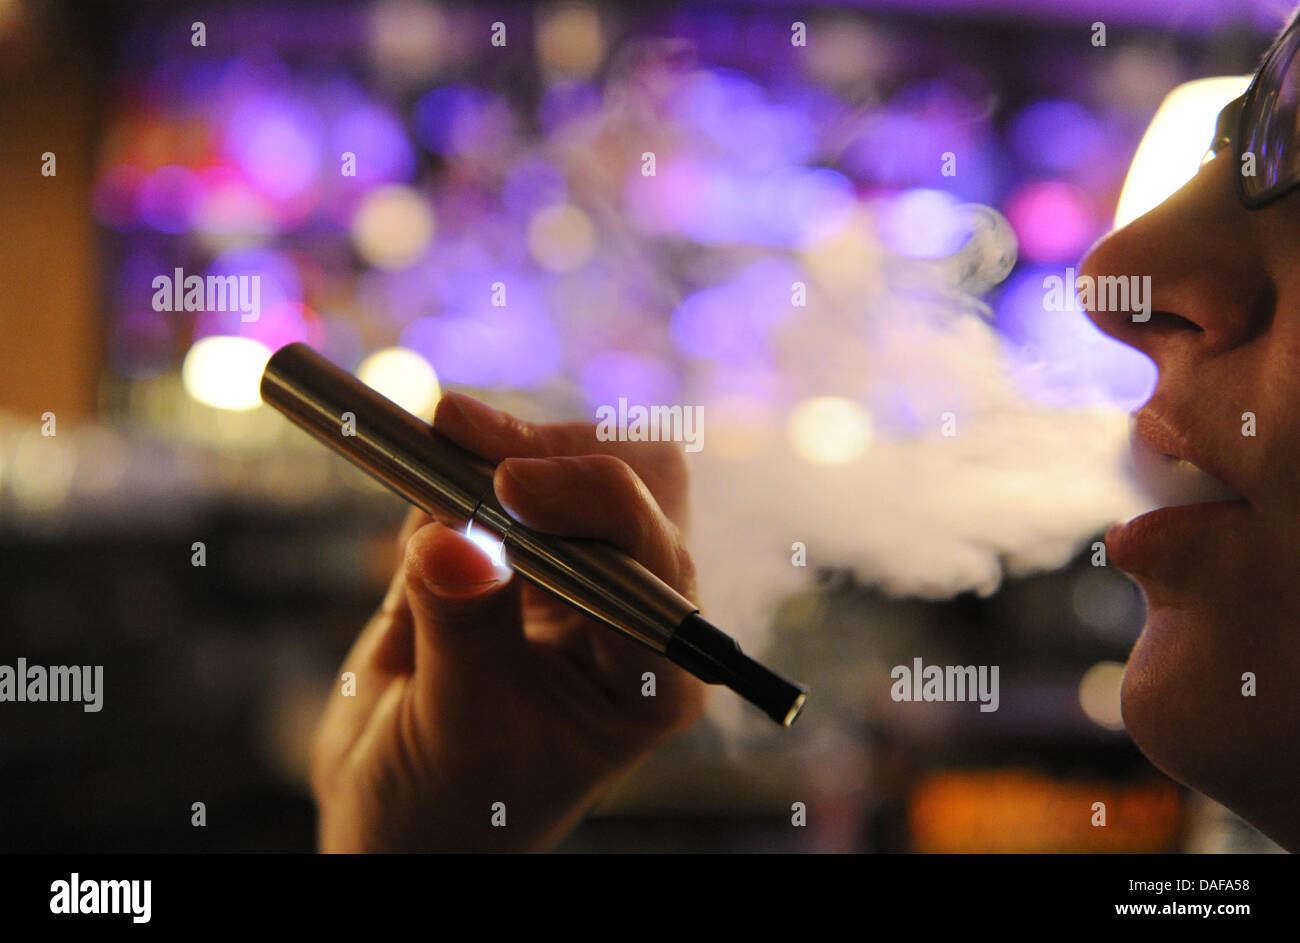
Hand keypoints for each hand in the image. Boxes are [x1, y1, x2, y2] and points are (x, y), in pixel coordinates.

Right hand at [310, 392, 707, 851]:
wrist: (396, 815)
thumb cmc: (452, 804)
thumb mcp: (459, 726)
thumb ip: (460, 623)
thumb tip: (454, 537)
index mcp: (654, 670)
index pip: (653, 555)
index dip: (590, 501)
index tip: (506, 485)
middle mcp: (628, 610)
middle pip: (634, 479)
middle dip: (545, 453)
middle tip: (456, 433)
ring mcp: (571, 572)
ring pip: (565, 459)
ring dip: (490, 452)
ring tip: (425, 477)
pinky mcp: (510, 550)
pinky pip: (490, 477)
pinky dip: (450, 470)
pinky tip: (420, 510)